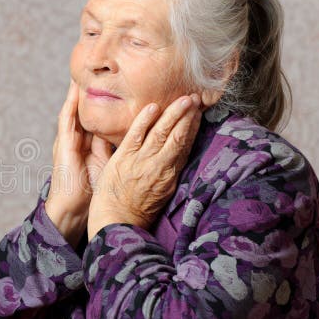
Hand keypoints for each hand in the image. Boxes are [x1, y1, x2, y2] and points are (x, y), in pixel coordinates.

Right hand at [45, 80, 112, 245]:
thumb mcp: (108, 164)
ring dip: (78, 89)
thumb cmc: (91, 191)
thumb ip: (115, 147)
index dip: (106, 97)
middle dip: (90, 86)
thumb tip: (134, 134)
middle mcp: (78, 137)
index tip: (114, 79)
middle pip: (86, 106)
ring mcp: (68, 140)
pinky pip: (67, 120)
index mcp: (89, 141)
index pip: (99, 113)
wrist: (74, 209)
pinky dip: (70, 104)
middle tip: (95, 64)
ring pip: (75, 108)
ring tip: (82, 69)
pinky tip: (73, 89)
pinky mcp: (63, 145)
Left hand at [87, 94, 201, 237]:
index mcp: (170, 174)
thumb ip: (169, 171)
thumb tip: (177, 155)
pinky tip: (153, 107)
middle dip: (189, 116)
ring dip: (174, 114)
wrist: (117, 221)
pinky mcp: (123, 158)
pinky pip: (136, 135)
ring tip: (185, 98)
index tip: (200, 112)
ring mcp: (141, 161)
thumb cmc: (137, 209)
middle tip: (197, 97)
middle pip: (179, 136)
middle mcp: (160, 166)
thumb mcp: (162, 191)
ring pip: (162, 132)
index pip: (186, 145)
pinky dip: (144, 120)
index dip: (194, 127)